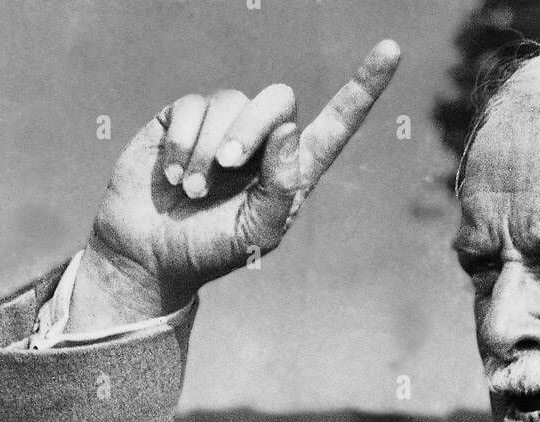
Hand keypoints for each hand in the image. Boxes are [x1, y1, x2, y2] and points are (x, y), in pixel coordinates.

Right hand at [71, 40, 399, 323]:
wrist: (149, 253)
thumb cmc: (209, 250)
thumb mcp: (255, 234)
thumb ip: (281, 187)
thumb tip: (288, 128)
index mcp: (291, 172)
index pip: (336, 125)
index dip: (362, 88)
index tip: (391, 51)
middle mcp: (262, 141)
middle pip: (278, 99)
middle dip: (252, 128)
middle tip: (227, 167)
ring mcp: (222, 124)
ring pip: (230, 102)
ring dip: (207, 151)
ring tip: (190, 190)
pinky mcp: (184, 118)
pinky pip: (192, 106)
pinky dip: (182, 144)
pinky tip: (170, 175)